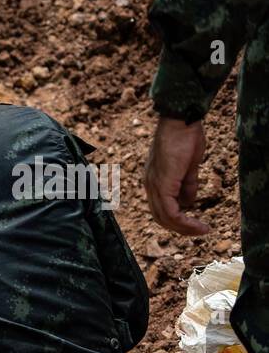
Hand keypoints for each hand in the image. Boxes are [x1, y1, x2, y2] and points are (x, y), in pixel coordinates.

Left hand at [144, 117, 209, 235]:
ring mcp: (154, 185)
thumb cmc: (184, 137)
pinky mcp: (162, 184)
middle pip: (160, 217)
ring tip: (202, 230)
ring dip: (184, 227)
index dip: (177, 220)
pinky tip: (198, 223)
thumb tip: (189, 202)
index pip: (161, 209)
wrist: (180, 121)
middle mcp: (150, 186)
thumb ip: (187, 184)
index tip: (196, 224)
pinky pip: (170, 211)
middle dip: (181, 228)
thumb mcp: (188, 166)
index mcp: (154, 181)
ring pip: (164, 217)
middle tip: (200, 231)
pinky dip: (184, 221)